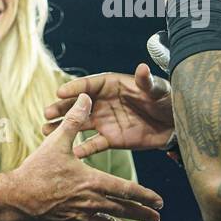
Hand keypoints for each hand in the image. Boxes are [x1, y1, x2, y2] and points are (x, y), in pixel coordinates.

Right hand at [6, 95, 162, 220]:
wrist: (15, 197)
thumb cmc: (36, 170)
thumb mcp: (57, 142)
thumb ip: (74, 120)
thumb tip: (85, 98)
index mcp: (93, 182)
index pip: (127, 190)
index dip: (144, 195)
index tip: (159, 200)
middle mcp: (91, 202)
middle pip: (122, 210)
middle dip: (141, 214)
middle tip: (157, 218)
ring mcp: (79, 217)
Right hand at [43, 64, 173, 150]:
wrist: (175, 124)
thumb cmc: (167, 100)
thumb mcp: (159, 90)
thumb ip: (148, 82)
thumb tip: (142, 68)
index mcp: (112, 85)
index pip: (90, 84)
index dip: (76, 88)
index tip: (61, 92)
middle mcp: (104, 102)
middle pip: (79, 104)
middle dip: (62, 108)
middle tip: (47, 113)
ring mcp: (105, 121)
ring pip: (80, 123)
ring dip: (63, 127)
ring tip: (46, 131)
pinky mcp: (110, 139)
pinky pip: (93, 144)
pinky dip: (82, 149)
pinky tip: (70, 153)